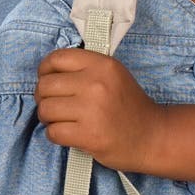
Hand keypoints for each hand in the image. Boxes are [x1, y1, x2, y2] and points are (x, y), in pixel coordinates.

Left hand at [34, 48, 163, 172]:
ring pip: (46, 109)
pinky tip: (67, 133)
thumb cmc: (129, 105)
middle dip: (43, 97)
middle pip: (46, 85)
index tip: (46, 79)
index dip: (44, 69)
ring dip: (48, 117)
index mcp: (101, 64)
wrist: (152, 136)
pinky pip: (53, 132)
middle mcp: (96, 84)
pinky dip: (55, 134)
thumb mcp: (113, 74)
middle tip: (52, 104)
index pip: (57, 58)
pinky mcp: (89, 135)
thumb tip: (48, 74)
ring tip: (59, 120)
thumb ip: (85, 68)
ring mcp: (92, 110)